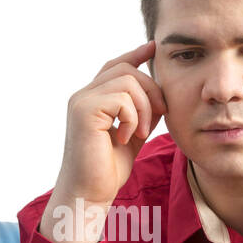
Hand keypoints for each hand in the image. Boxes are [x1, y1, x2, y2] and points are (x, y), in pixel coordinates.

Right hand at [39, 41, 166, 242]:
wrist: (89, 193)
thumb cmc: (107, 170)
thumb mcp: (132, 134)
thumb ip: (140, 112)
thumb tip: (158, 91)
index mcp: (92, 99)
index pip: (115, 66)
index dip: (135, 55)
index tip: (153, 48)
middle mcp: (83, 95)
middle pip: (126, 69)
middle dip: (151, 88)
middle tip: (160, 114)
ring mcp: (81, 101)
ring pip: (127, 81)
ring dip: (144, 107)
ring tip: (140, 132)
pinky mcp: (84, 111)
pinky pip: (122, 98)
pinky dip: (133, 118)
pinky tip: (126, 137)